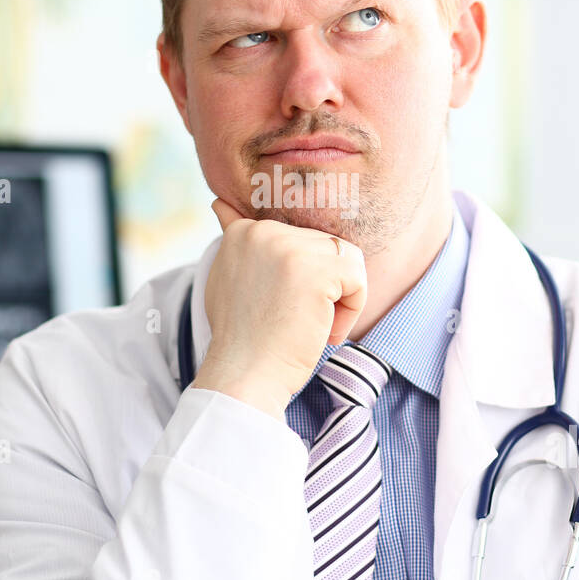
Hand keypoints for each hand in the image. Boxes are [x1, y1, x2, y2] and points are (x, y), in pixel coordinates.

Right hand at [191, 198, 367, 420]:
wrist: (244, 375)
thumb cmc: (243, 337)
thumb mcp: (228, 278)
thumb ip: (236, 242)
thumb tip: (221, 204)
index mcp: (244, 231)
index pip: (301, 241)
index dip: (301, 280)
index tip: (276, 307)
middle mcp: (263, 231)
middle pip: (326, 248)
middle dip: (321, 288)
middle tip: (292, 321)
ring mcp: (288, 248)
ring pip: (346, 260)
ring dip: (338, 299)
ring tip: (307, 324)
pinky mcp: (315, 269)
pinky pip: (358, 278)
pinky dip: (351, 310)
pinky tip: (321, 329)